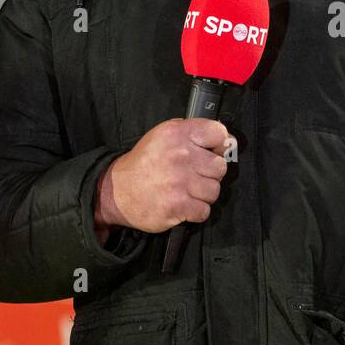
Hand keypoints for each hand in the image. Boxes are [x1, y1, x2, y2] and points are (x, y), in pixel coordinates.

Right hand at [100, 118, 231, 233]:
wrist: (117, 191)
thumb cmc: (145, 163)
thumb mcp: (164, 135)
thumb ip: (194, 133)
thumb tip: (228, 141)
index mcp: (178, 133)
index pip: (218, 132)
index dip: (218, 145)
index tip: (211, 151)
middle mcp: (180, 155)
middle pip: (220, 167)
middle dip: (209, 174)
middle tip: (193, 176)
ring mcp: (180, 181)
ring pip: (214, 190)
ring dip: (202, 194)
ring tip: (186, 191)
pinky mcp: (178, 205)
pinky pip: (204, 211)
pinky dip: (195, 211)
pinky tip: (183, 204)